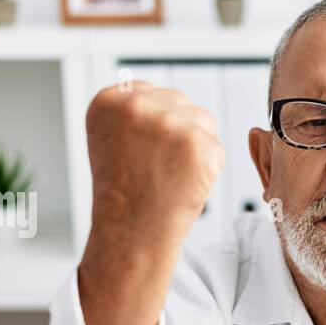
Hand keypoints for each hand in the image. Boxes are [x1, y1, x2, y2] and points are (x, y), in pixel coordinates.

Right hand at [85, 80, 224, 248]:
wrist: (132, 233)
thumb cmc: (123, 193)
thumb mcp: (111, 139)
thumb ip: (133, 111)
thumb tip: (168, 99)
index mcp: (109, 101)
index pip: (150, 91)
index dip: (155, 124)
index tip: (144, 149)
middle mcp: (136, 106)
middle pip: (179, 102)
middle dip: (178, 132)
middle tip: (160, 166)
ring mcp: (169, 123)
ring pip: (203, 120)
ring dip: (197, 146)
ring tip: (172, 174)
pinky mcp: (199, 144)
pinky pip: (216, 147)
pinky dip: (208, 168)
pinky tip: (186, 184)